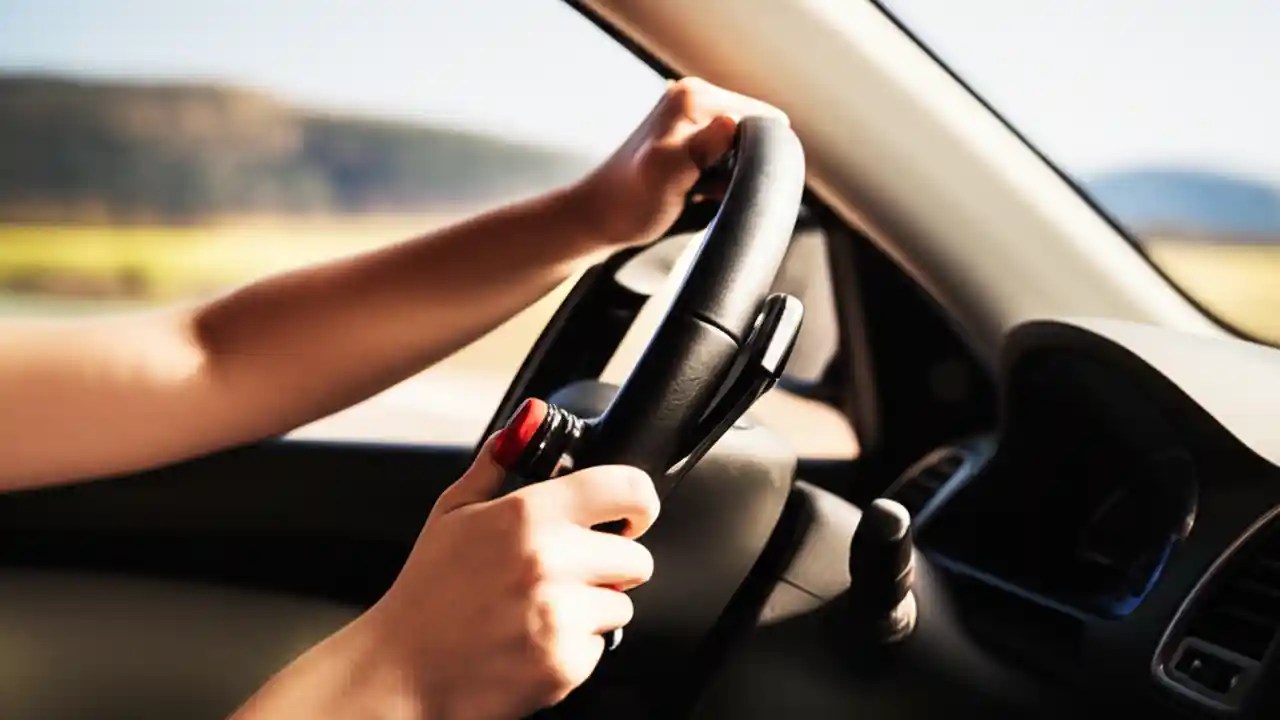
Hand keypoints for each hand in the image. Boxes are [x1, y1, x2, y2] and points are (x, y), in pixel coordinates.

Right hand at [357, 437, 659, 719]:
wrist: (402, 671)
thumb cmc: (428, 592)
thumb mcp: (453, 513)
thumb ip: (498, 462)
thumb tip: (527, 419)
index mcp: (527, 515)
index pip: (625, 488)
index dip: (640, 502)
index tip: (634, 514)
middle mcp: (549, 561)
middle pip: (636, 558)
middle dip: (611, 567)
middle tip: (568, 575)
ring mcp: (559, 616)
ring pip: (620, 605)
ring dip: (592, 610)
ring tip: (539, 611)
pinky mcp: (564, 664)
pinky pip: (599, 648)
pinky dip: (573, 649)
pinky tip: (532, 642)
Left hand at [571, 77, 788, 248]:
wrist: (597, 219)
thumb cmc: (629, 202)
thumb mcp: (668, 175)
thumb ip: (701, 147)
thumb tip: (733, 122)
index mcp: (694, 96)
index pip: (760, 118)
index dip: (758, 153)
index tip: (728, 180)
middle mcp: (694, 98)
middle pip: (752, 130)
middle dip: (745, 163)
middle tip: (710, 188)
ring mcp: (691, 118)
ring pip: (741, 147)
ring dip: (732, 173)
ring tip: (702, 191)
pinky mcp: (688, 139)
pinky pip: (725, 157)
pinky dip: (721, 178)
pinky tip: (699, 192)